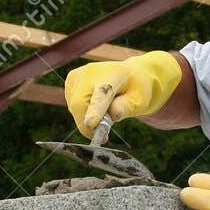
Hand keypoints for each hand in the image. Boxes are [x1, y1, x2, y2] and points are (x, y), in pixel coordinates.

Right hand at [64, 51, 182, 136]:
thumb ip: (127, 107)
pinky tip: (95, 107)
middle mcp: (91, 72)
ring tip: (104, 114)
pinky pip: (72, 106)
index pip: (102, 94)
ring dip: (86, 119)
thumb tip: (113, 114)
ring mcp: (78, 75)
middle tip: (104, 137)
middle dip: (87, 125)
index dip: (95, 110)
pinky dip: (82, 113)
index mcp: (113, 75)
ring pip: (74, 107)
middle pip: (80, 103)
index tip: (91, 124)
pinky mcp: (70, 81)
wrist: (129, 75)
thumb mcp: (139, 100)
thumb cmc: (135, 89)